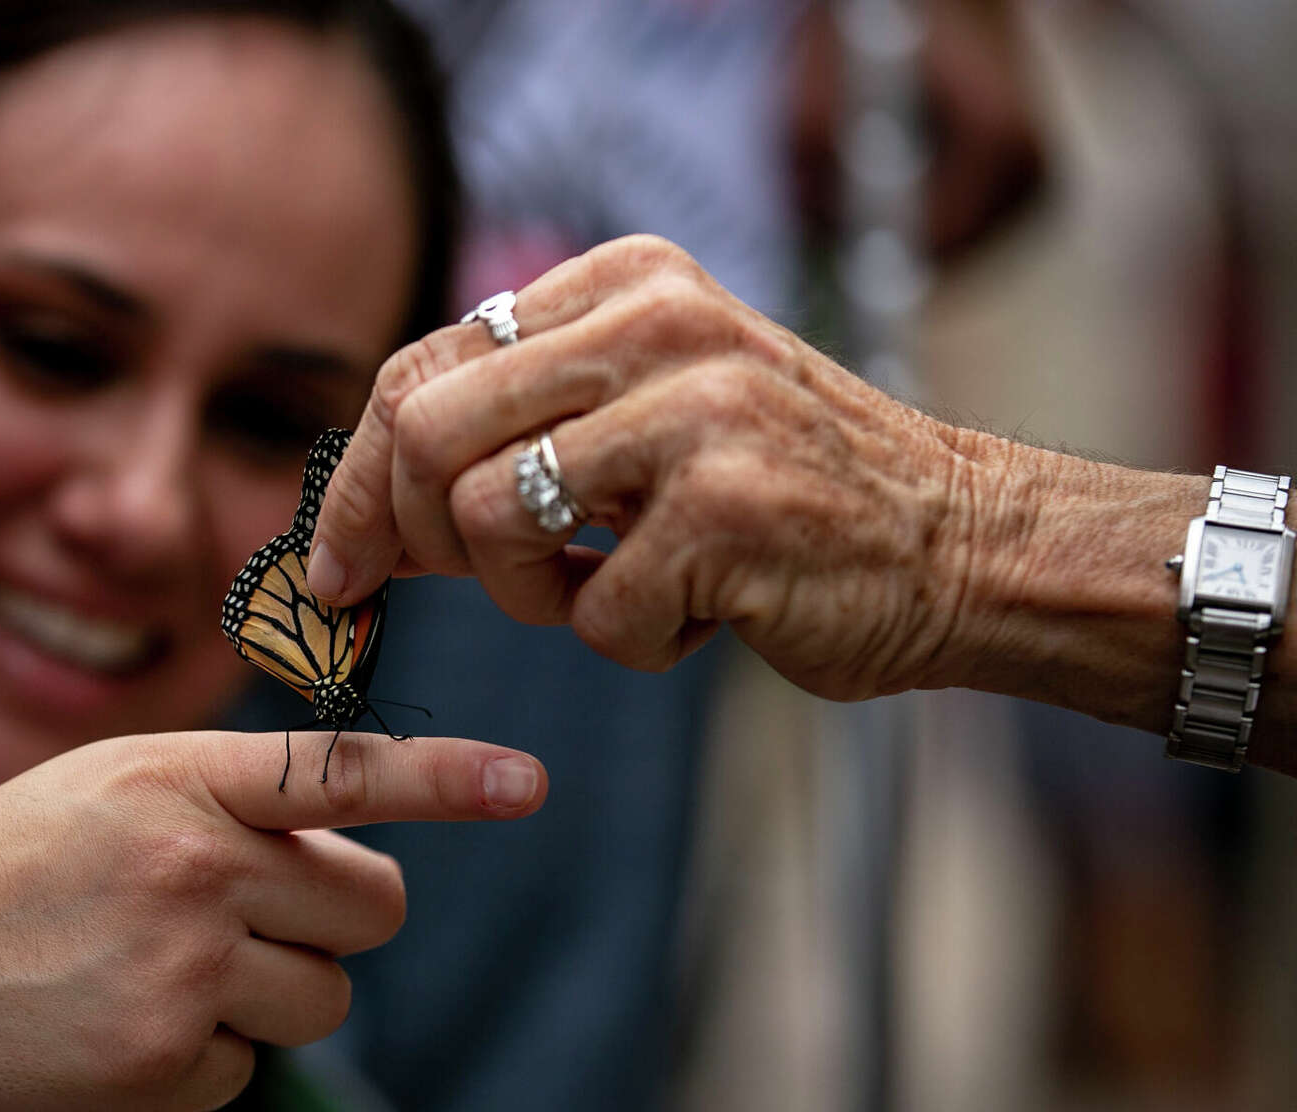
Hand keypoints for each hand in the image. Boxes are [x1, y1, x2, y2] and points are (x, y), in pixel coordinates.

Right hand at [0, 730, 545, 1111]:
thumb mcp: (106, 789)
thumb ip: (225, 802)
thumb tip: (347, 851)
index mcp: (181, 776)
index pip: (342, 772)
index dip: (446, 781)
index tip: (529, 786)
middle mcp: (192, 861)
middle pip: (371, 913)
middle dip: (336, 929)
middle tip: (254, 927)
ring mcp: (178, 965)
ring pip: (323, 1004)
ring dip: (267, 1004)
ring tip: (159, 977)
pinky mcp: (157, 1062)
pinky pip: (246, 1076)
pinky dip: (197, 1067)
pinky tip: (112, 1029)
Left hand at [307, 234, 1033, 701]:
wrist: (961, 545)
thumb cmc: (781, 492)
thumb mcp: (651, 405)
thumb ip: (524, 413)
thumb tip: (361, 496)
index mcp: (623, 282)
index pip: (419, 366)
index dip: (356, 481)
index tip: (340, 566)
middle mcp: (655, 323)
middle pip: (426, 433)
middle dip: (417, 539)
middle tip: (479, 583)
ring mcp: (696, 412)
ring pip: (487, 521)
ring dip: (532, 596)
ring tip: (612, 590)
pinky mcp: (729, 512)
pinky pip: (592, 614)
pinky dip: (631, 640)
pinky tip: (701, 614)